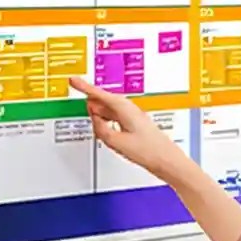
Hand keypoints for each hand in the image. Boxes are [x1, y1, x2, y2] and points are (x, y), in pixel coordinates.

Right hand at [69, 76, 187, 179]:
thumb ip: (101, 129)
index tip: (74, 80)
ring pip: (109, 109)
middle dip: (91, 102)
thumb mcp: (116, 142)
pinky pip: (115, 117)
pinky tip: (104, 125)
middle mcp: (129, 109)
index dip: (84, 87)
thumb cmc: (148, 151)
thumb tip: (95, 120)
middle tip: (81, 101)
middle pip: (104, 100)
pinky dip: (106, 119)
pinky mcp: (134, 125)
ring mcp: (132, 116)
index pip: (99, 94)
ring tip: (92, 118)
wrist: (167, 160)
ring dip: (99, 113)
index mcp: (123, 108)